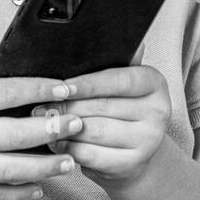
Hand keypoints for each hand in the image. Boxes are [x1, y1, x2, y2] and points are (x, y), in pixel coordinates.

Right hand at [0, 0, 83, 199]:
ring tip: (71, 159)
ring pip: (8, 171)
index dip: (40, 89)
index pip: (6, 93)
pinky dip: (17, 194)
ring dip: (44, 168)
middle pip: (14, 136)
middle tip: (79, 122)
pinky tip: (40, 187)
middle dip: (51, 129)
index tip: (67, 87)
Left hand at [28, 64, 171, 191]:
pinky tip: (57, 142)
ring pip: (94, 131)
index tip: (63, 86)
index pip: (119, 79)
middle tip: (40, 106)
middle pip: (102, 106)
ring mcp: (148, 141)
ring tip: (44, 123)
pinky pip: (91, 154)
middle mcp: (158, 111)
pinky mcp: (131, 165)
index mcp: (155, 83)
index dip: (88, 83)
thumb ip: (110, 64)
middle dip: (67, 106)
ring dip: (64, 127)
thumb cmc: (121, 113)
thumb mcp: (121, 86)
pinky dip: (69, 149)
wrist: (135, 155)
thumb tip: (98, 34)